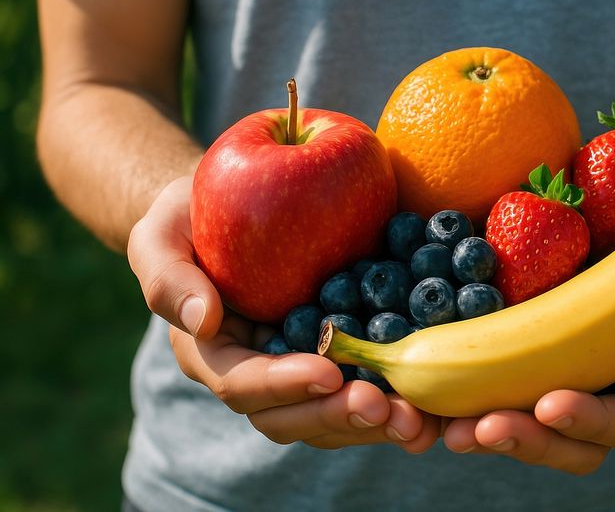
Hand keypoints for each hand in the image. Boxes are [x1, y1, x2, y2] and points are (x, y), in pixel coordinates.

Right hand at [127, 176, 439, 452]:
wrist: (234, 205)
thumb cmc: (190, 216)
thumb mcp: (161, 232)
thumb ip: (167, 275)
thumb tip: (202, 319)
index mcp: (215, 355)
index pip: (243, 384)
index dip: (284, 384)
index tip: (328, 371)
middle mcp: (261, 375)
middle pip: (295, 416)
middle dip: (339, 416)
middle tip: (384, 408)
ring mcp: (304, 368)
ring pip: (336, 415)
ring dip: (377, 423)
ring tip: (418, 420)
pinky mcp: (346, 354)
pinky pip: (371, 387)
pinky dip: (401, 400)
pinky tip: (437, 403)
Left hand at [442, 238, 614, 473]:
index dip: (589, 421)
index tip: (550, 405)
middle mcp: (607, 390)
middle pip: (565, 440)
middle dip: (521, 440)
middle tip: (474, 430)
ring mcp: (565, 369)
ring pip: (522, 419)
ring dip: (479, 426)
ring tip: (435, 424)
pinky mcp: (531, 344)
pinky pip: (494, 376)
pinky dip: (458, 386)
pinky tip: (420, 385)